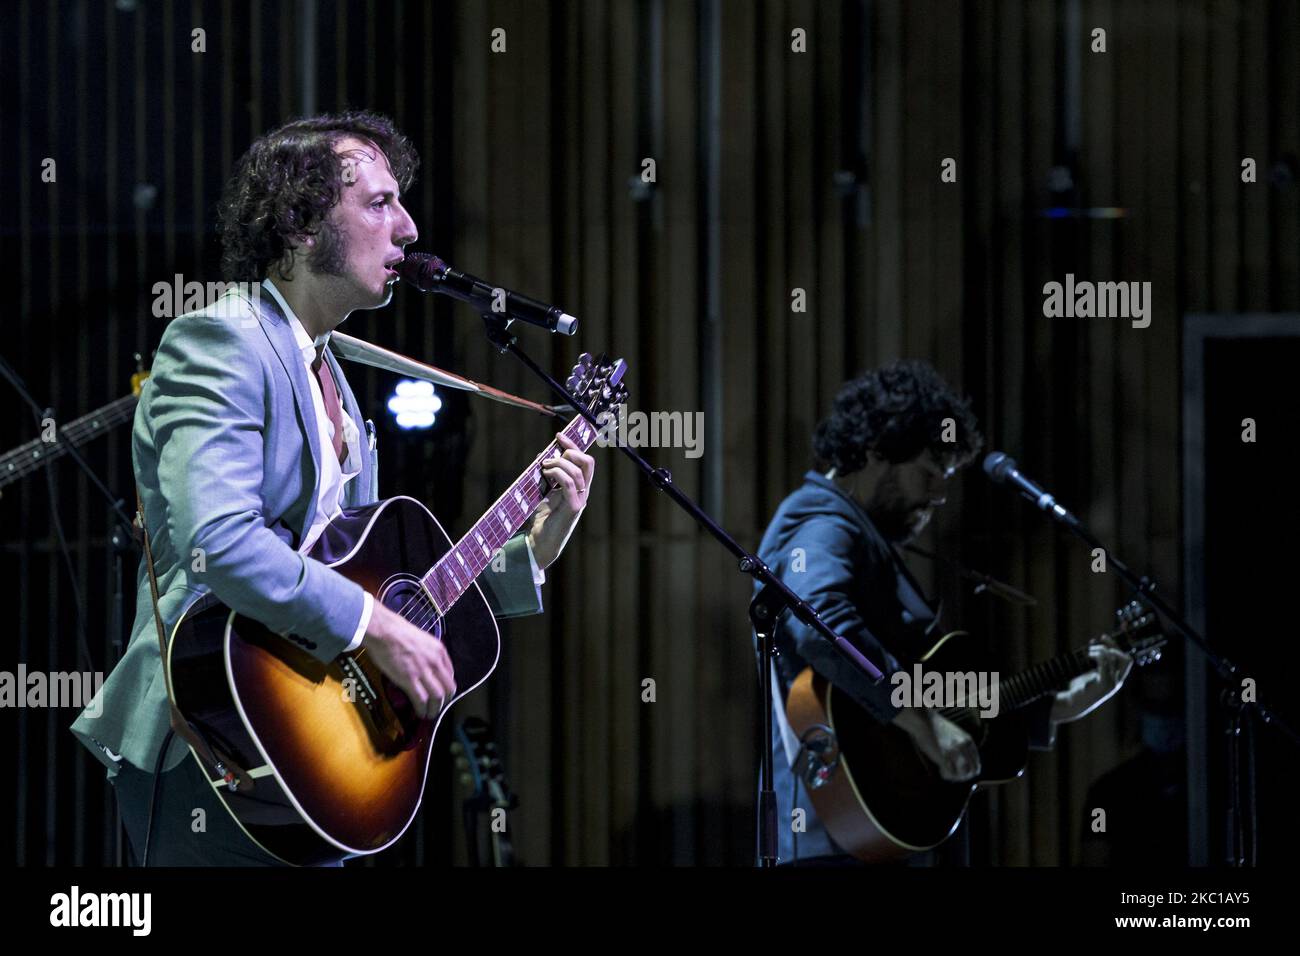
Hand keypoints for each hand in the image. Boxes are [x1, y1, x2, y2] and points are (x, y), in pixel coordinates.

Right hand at [363, 601, 455, 718]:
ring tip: (430, 714)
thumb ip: (427, 652)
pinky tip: (420, 713)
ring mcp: (423, 671)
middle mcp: (435, 661)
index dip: (447, 686)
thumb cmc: (397, 631)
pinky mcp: (409, 679)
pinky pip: (421, 700)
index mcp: (439, 650)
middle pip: (448, 688)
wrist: (383, 630)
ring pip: (437, 696)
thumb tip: (426, 664)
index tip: (442, 692)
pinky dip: (422, 709)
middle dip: (445, 701)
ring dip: (435, 708)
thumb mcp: (421, 638)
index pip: (450, 674)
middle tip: (439, 706)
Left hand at [527, 430, 594, 568]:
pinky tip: (546, 475)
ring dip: (559, 464)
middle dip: (571, 451)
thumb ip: (544, 476)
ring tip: (543, 467)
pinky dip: (557, 474)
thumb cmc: (540, 521)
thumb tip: (542, 456)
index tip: (559, 435)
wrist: (538, 544)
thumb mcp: (541, 493)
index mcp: (577, 488)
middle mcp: (582, 493)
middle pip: (588, 463)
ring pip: (578, 471)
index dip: (573, 446)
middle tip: (551, 456)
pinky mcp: (573, 508)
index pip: (584, 461)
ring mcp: (580, 500)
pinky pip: (569, 484)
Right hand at [896, 709, 981, 781]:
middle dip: (962, 776)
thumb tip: (961, 762)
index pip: (976, 764)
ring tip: (944, 770)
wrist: (923, 720)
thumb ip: (961, 747)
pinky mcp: (945, 755)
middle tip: (951, 773)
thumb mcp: (954, 735)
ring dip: (955, 777)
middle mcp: (964, 747)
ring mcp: (955, 751)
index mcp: (968, 742)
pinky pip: (950, 773)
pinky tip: (939, 768)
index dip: (967, 771)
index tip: (956, 769)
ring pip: (963, 774)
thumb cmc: (934, 728)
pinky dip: (945, 774)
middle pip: (973, 771)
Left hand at [1051, 637, 1132, 722]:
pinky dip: (1098, 655)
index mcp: (1117, 679)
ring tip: (1088, 651)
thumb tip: (1094, 642)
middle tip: (1100, 640)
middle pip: (1126, 659)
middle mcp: (1118, 681)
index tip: (1103, 637)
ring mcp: (1112, 683)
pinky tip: (1088, 655)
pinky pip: (1105, 663)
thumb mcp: (1091, 672)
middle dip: (1114, 646)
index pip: (1126, 660)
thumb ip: (1096, 662)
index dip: (1116, 646)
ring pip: (1114, 659)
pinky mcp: (1103, 684)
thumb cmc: (1080, 688)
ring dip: (1100, 650)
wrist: (1074, 703)